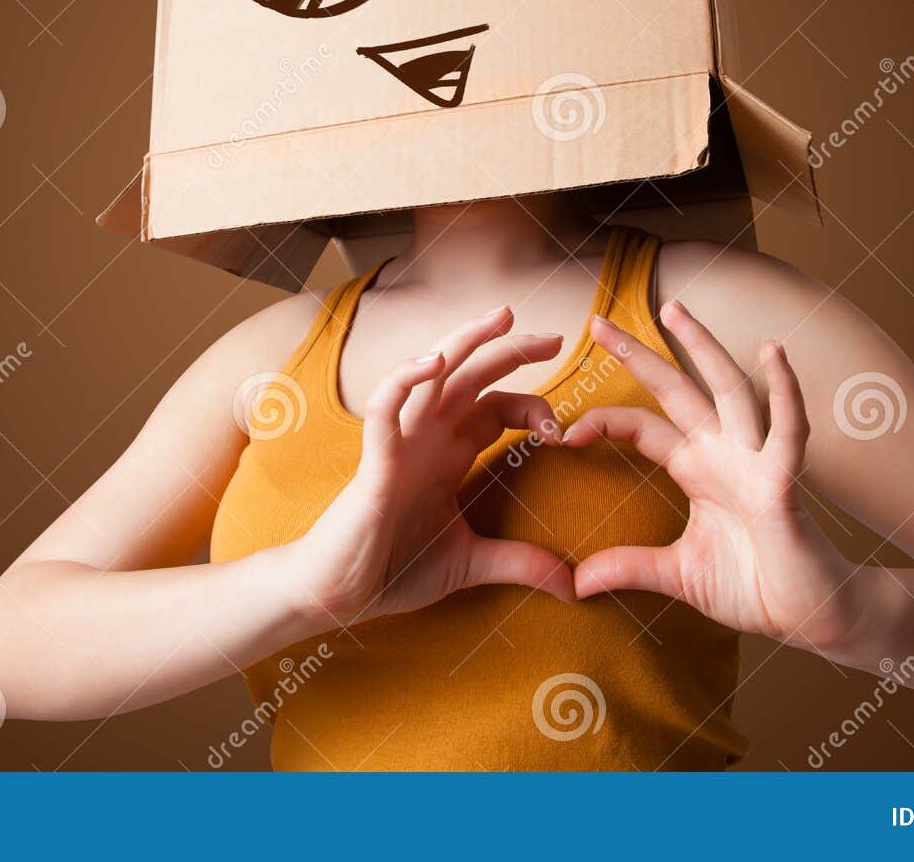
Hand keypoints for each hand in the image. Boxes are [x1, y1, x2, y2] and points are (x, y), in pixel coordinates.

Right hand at [292, 307, 575, 624]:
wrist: (338, 595)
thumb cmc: (392, 570)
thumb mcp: (470, 564)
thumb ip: (520, 563)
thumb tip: (575, 587)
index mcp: (449, 454)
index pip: (496, 408)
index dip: (533, 408)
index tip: (563, 433)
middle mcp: (427, 438)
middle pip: (472, 377)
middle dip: (511, 352)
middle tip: (555, 337)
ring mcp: (400, 444)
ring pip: (432, 375)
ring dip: (465, 343)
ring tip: (501, 318)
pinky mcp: (375, 461)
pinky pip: (384, 408)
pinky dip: (404, 379)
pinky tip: (432, 362)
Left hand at [565, 302, 862, 652]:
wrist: (811, 614)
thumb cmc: (754, 587)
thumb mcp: (678, 575)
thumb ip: (630, 568)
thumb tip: (576, 584)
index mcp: (697, 470)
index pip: (642, 428)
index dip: (604, 422)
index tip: (564, 432)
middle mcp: (724, 454)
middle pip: (676, 391)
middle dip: (639, 355)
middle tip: (598, 320)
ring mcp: (756, 462)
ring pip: (728, 391)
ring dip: (703, 349)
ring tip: (677, 310)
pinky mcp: (784, 482)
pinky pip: (787, 430)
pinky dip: (784, 392)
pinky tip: (773, 353)